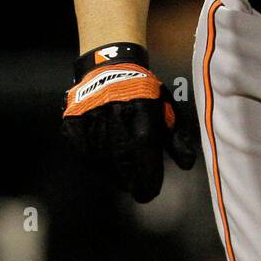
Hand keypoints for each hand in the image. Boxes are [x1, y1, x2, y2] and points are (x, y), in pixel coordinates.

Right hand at [61, 51, 198, 202]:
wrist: (111, 68)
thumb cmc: (144, 93)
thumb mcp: (166, 107)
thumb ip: (177, 136)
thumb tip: (187, 164)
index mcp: (141, 104)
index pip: (144, 144)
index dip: (147, 171)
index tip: (150, 192)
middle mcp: (114, 108)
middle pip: (121, 153)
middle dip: (131, 178)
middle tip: (139, 192)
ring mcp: (91, 113)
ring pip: (101, 155)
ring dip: (114, 173)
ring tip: (126, 182)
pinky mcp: (73, 119)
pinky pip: (82, 150)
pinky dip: (94, 163)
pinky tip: (105, 168)